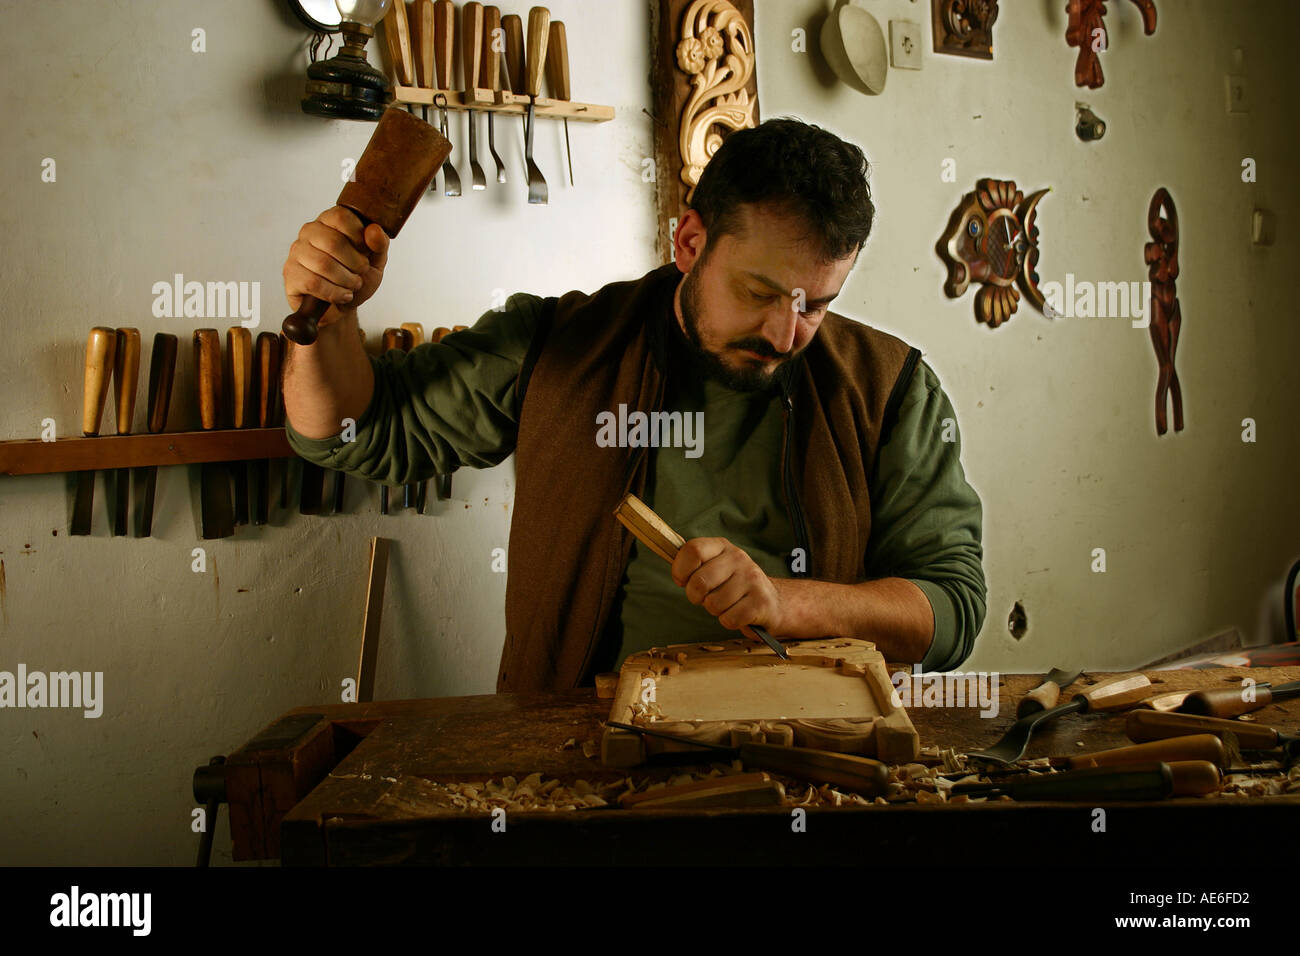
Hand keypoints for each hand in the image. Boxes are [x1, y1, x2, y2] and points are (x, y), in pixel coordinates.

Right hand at [282, 206, 388, 325]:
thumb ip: (379, 244)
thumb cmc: (356, 279)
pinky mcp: (290, 274)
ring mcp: (297, 252)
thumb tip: (373, 230)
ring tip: (352, 286)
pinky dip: (334, 293)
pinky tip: (342, 296)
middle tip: (360, 274)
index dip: (359, 238)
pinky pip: (313, 283)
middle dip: (355, 264)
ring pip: (324, 265)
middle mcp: (309, 232)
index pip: (341, 217)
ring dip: (346, 281)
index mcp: (329, 221)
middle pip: (334, 242)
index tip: (365, 253)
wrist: (341, 308)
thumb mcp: (375, 261)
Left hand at [670, 537, 784, 637]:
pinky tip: (738, 614)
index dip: (680, 570)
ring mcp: (752, 579)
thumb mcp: (716, 567)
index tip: (682, 581)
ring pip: (713, 604)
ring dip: (715, 610)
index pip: (692, 550)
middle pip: (699, 581)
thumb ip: (694, 564)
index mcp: (722, 547)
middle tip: (704, 598)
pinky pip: (729, 619)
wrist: (773, 602)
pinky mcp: (760, 602)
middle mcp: (738, 558)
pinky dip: (729, 621)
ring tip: (726, 604)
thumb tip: (672, 565)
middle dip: (695, 597)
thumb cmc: (734, 586)